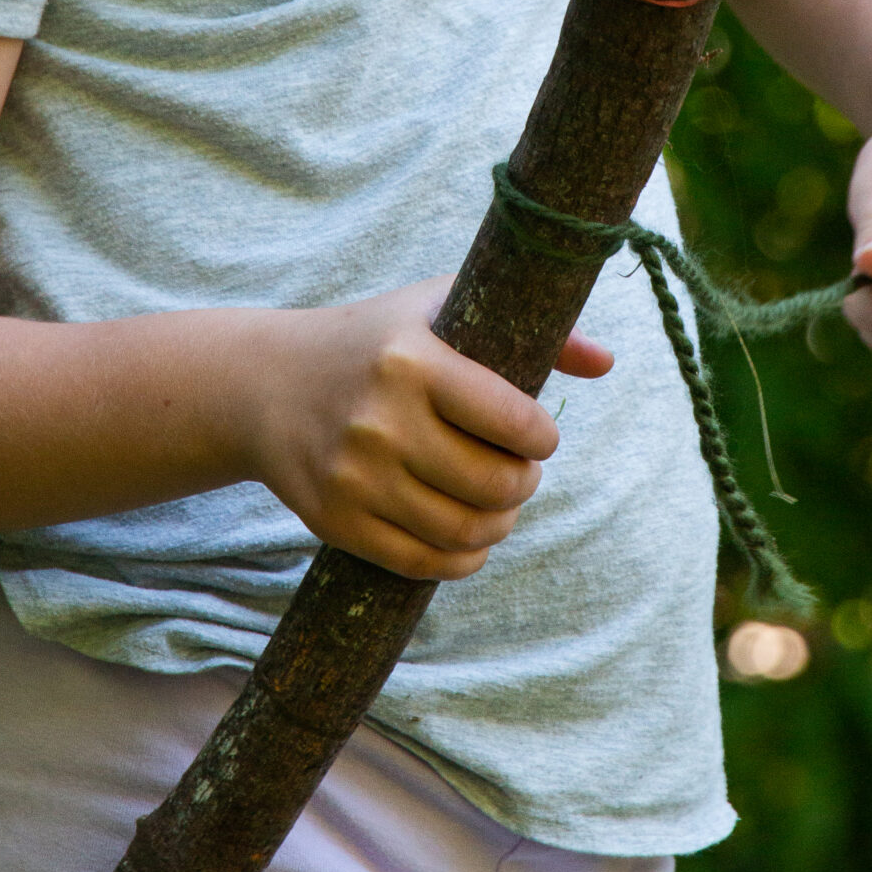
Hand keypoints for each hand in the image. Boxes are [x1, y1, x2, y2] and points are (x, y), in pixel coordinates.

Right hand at [250, 280, 611, 579]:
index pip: (515, 422)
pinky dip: (463, 559)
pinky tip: (468, 536)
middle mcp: (380, 419)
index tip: (538, 436)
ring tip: (498, 505)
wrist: (265, 384)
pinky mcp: (335, 520)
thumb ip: (528, 331)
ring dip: (499, 525)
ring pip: (464, 530)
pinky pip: (422, 563)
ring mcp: (354, 475)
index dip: (543, 438)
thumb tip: (605, 362)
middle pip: (494, 484)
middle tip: (520, 474)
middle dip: (523, 485)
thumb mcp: (439, 307)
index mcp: (411, 359)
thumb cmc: (372, 340)